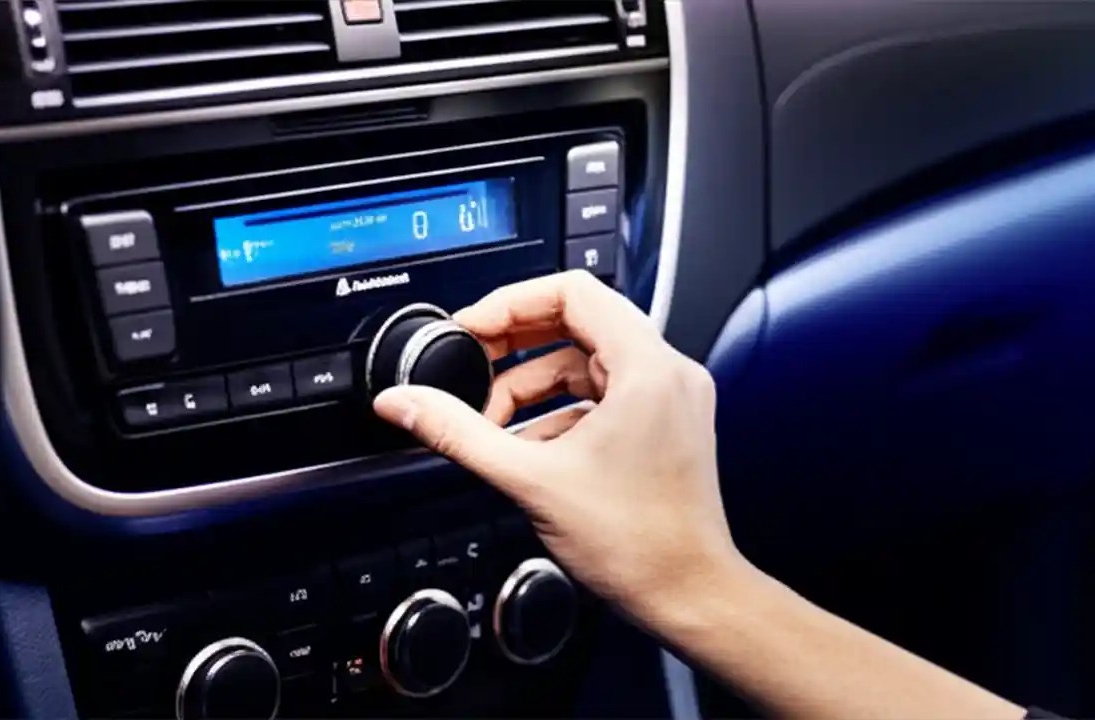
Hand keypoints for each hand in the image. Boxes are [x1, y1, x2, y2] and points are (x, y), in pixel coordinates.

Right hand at [373, 271, 747, 627]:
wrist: (688, 595)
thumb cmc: (638, 545)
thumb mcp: (528, 479)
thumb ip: (458, 432)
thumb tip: (406, 403)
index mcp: (646, 368)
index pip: (573, 290)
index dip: (510, 302)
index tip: (473, 328)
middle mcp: (668, 373)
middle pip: (580, 321)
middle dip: (517, 342)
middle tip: (472, 362)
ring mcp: (672, 398)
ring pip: (589, 361)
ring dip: (534, 383)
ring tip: (494, 420)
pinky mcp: (667, 424)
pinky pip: (605, 393)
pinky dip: (561, 409)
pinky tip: (529, 444)